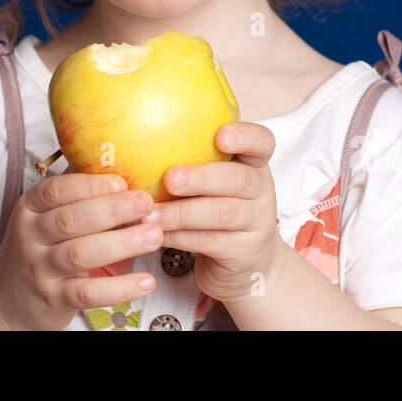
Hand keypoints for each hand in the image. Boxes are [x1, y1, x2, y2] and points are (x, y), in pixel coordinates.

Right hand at [0, 171, 161, 330]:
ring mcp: (40, 269)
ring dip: (122, 243)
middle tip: (147, 204)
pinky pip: (89, 292)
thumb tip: (119, 166)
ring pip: (81, 254)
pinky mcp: (54, 299)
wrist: (6, 299)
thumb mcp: (44, 217)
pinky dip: (120, 288)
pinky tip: (145, 281)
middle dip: (113, 209)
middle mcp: (31, 236)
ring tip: (154, 236)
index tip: (121, 181)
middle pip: (72, 220)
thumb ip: (75, 196)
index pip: (56, 190)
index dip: (90, 185)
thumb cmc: (38, 249)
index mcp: (30, 208)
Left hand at [152, 122, 284, 305]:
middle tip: (170, 179)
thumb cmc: (217, 208)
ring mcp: (258, 223)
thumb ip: (192, 159)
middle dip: (201, 178)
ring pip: (222, 214)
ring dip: (182, 213)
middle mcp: (262, 191)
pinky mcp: (245, 252)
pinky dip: (179, 237)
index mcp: (254, 165)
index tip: (220, 136)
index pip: (262, 142)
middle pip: (239, 179)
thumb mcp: (214, 181)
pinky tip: (157, 233)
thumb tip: (139, 138)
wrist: (245, 263)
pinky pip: (210, 242)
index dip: (244, 137)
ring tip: (150, 214)